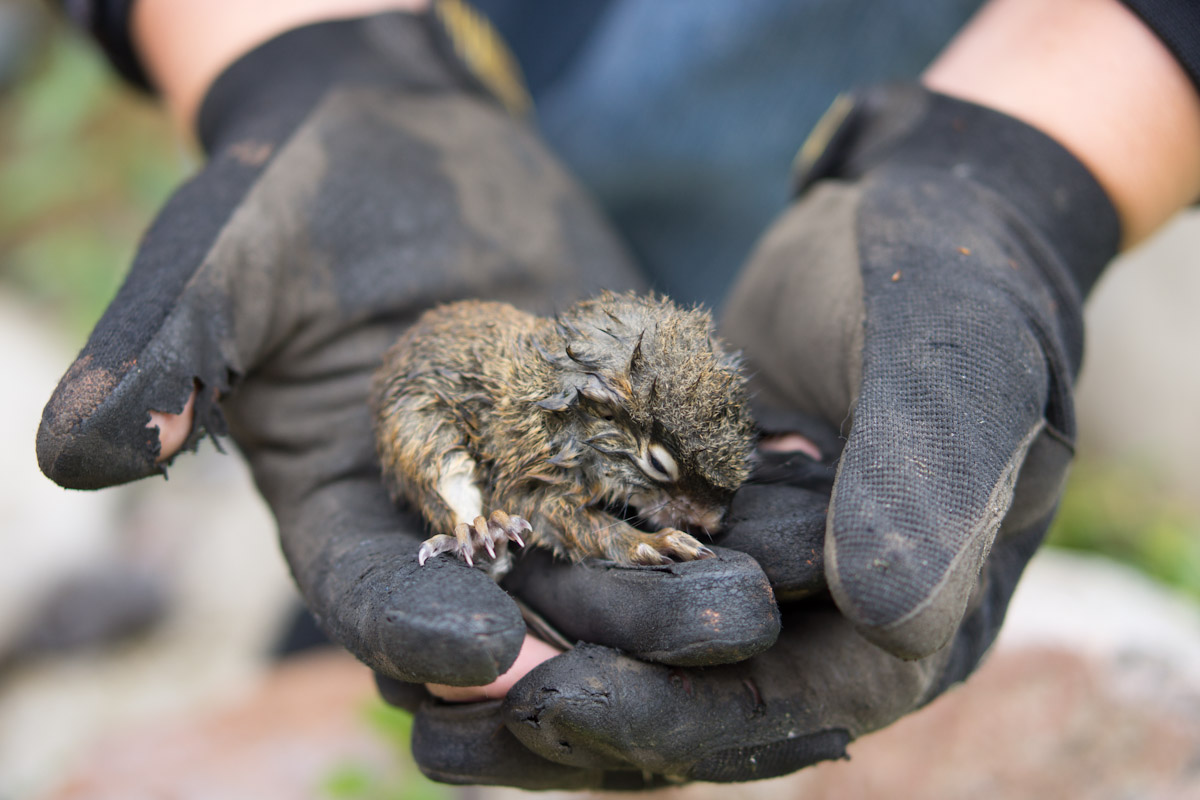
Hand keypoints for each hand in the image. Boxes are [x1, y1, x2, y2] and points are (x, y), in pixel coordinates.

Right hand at [36, 10, 778, 693]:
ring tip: (766, 591)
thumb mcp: (217, 267)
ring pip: (620, 549)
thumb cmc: (289, 199)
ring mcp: (546, 477)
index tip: (481, 651)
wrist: (397, 139)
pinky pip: (680, 462)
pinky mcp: (619, 422)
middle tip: (691, 640)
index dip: (417, 629)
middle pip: (526, 598)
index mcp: (345, 510)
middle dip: (604, 627)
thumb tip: (70, 454)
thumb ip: (167, 359)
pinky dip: (735, 480)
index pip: (375, 595)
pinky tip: (801, 487)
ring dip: (691, 577)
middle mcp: (455, 521)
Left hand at [390, 82, 1122, 786]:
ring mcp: (765, 573)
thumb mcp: (955, 359)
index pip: (790, 711)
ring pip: (648, 658)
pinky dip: (547, 594)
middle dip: (584, 709)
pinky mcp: (703, 521)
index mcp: (919, 618)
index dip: (677, 720)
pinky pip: (621, 578)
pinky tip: (459, 595)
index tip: (562, 701)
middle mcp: (837, 622)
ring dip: (545, 675)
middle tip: (462, 711)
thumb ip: (927, 476)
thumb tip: (889, 623)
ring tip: (429, 701)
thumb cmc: (954, 273)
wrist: (911, 204)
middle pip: (701, 702)